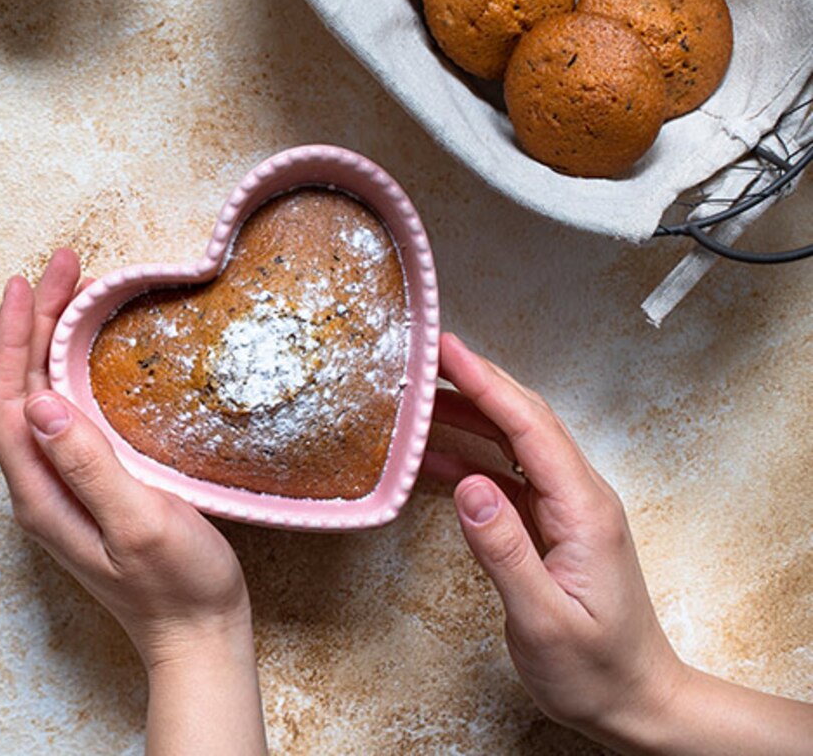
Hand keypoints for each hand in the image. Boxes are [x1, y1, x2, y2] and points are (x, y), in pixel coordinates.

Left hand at [0, 249, 265, 755]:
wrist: (198, 639)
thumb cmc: (177, 589)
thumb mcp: (139, 523)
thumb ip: (89, 465)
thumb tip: (40, 400)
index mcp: (40, 494)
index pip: (4, 400)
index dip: (11, 338)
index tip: (25, 284)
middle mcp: (38, 487)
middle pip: (15, 390)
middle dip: (29, 323)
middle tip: (60, 266)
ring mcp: (59, 487)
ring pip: (35, 398)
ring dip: (45, 340)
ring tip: (70, 290)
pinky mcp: (84, 486)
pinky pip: (60, 412)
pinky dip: (67, 367)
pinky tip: (88, 350)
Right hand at [437, 333, 812, 753]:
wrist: (635, 702)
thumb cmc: (596, 669)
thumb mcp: (544, 619)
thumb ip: (505, 550)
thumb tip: (469, 485)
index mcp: (583, 510)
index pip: (530, 427)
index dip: (486, 383)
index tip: (447, 349)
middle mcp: (578, 498)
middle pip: (523, 420)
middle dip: (474, 381)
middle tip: (424, 355)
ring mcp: (564, 510)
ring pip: (512, 443)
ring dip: (467, 415)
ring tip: (416, 397)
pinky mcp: (549, 527)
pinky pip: (504, 476)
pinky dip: (466, 457)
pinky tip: (430, 458)